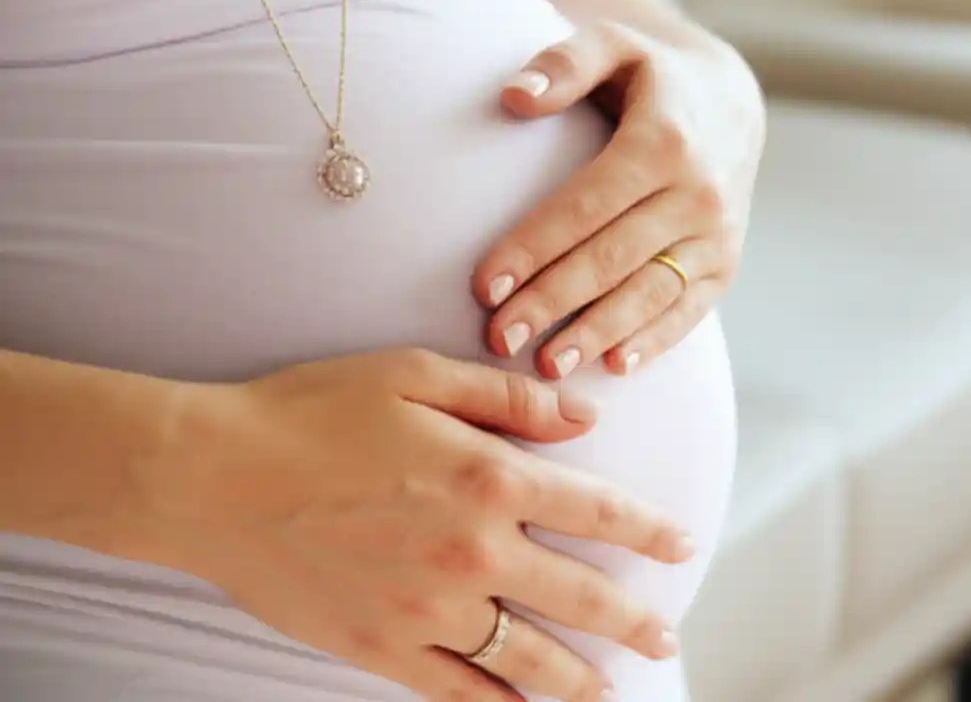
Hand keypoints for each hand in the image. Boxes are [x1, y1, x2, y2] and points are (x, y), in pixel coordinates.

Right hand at [139, 349, 692, 701]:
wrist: (214, 476)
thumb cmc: (312, 412)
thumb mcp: (415, 374)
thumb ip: (509, 399)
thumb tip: (585, 418)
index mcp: (490, 478)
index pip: (599, 510)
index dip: (650, 531)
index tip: (682, 546)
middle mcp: (474, 552)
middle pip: (581, 596)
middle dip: (633, 620)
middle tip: (665, 638)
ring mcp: (430, 609)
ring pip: (529, 657)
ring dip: (578, 677)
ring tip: (609, 688)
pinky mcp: (382, 647)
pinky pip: (458, 690)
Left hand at [474, 21, 763, 378]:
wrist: (731, 105)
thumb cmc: (652, 80)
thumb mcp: (615, 46)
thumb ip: (565, 63)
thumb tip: (514, 96)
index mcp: (663, 142)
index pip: (584, 206)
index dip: (533, 248)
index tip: (484, 287)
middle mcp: (698, 193)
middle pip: (611, 258)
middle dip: (552, 303)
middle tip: (500, 339)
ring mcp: (717, 235)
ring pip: (649, 292)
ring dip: (596, 333)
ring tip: (547, 366)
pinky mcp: (726, 266)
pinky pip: (688, 310)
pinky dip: (654, 341)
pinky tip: (614, 365)